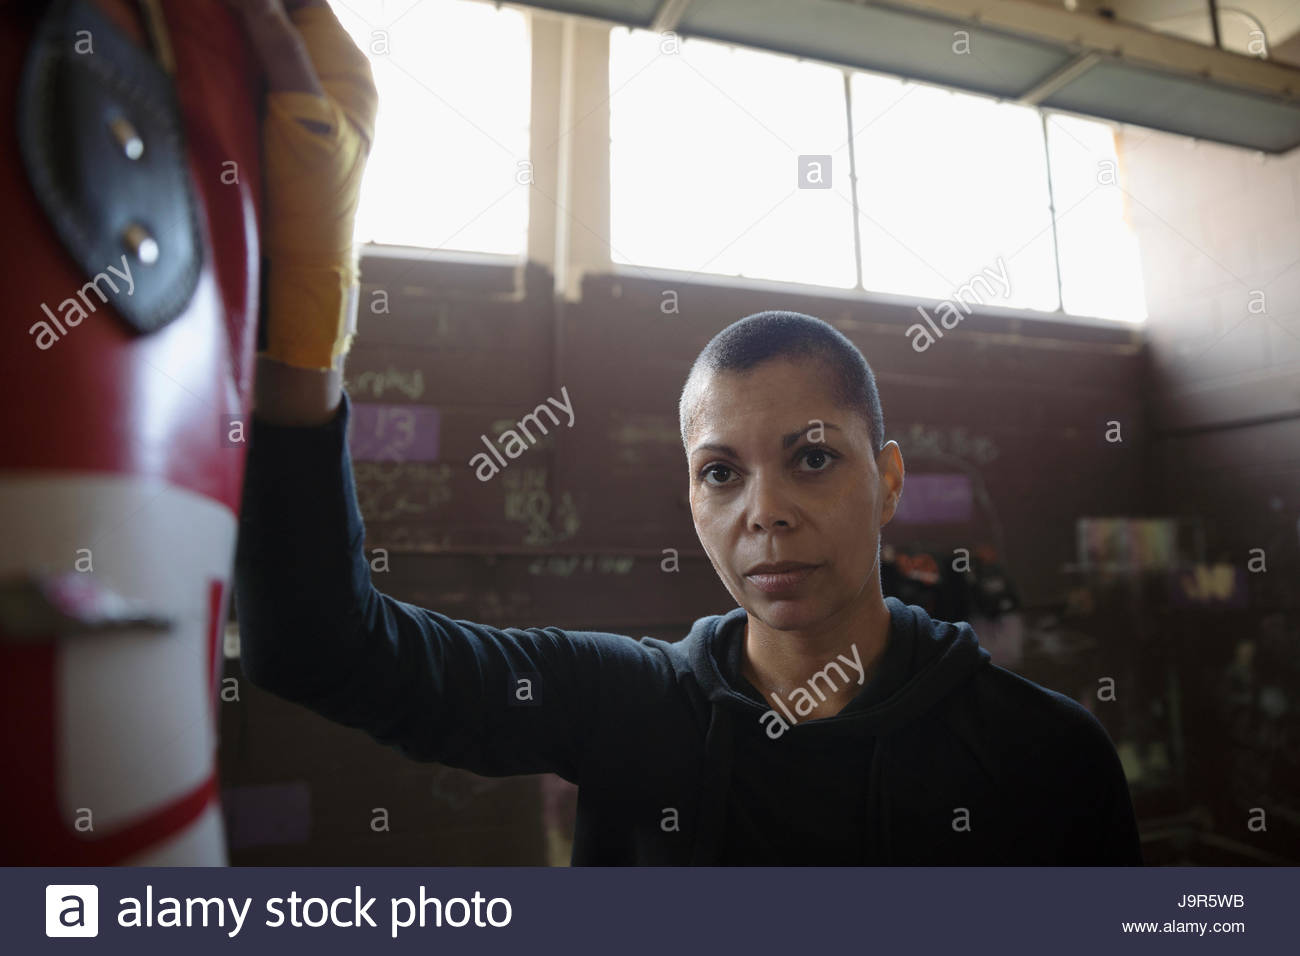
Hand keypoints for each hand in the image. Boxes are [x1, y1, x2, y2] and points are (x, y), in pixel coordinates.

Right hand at [225, 0, 377, 419]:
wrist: (299, 272)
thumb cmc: (316, 201)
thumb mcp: (302, 115)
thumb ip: (280, 47)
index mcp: (348, 72)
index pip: (307, 1)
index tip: (226, 3)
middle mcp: (325, 82)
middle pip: (279, 17)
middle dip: (242, 12)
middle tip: (201, 16)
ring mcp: (294, 105)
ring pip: (255, 45)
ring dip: (226, 35)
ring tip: (193, 30)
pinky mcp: (265, 129)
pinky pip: (241, 78)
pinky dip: (218, 65)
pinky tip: (193, 62)